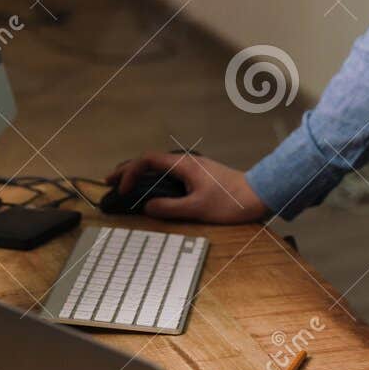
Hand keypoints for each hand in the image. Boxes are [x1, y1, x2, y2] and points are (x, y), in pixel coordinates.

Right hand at [104, 152, 269, 222]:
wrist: (259, 195)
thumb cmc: (230, 202)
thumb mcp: (197, 208)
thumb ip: (170, 208)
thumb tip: (146, 208)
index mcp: (184, 165)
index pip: (148, 160)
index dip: (130, 172)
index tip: (121, 190)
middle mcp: (187, 162)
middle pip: (151, 161)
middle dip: (129, 170)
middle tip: (109, 182)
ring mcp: (193, 168)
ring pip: (160, 167)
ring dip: (141, 174)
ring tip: (125, 185)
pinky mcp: (199, 176)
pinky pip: (169, 173)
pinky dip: (154, 178)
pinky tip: (151, 189)